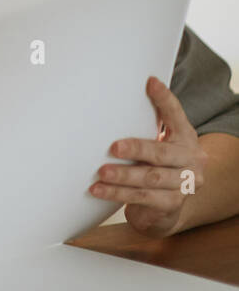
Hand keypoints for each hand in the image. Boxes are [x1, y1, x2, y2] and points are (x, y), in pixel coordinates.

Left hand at [89, 76, 207, 236]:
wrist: (164, 208)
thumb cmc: (153, 166)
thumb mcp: (155, 144)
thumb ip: (144, 126)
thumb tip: (112, 98)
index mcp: (185, 138)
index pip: (176, 115)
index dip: (165, 100)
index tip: (150, 82)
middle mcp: (191, 159)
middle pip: (161, 152)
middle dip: (136, 149)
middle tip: (113, 148)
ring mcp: (185, 183)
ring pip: (150, 178)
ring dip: (123, 176)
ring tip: (101, 172)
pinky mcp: (173, 204)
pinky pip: (142, 197)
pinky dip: (117, 193)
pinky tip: (99, 190)